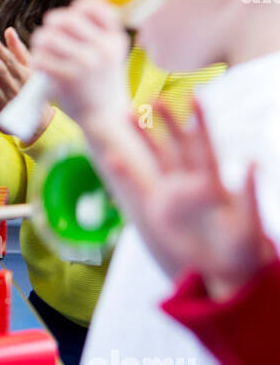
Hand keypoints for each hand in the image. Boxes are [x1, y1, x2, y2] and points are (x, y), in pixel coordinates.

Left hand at [0, 27, 53, 143]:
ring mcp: (6, 103)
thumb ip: (17, 50)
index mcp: (22, 76)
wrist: (39, 123)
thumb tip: (9, 30)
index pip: (10, 61)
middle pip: (1, 73)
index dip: (0, 51)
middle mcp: (14, 88)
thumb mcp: (29, 70)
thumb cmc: (32, 90)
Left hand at [30, 0, 130, 140]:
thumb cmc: (102, 83)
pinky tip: (43, 69)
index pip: (91, 7)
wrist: (105, 118)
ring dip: (39, 44)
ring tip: (43, 53)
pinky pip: (40, 58)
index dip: (75, 9)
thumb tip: (72, 10)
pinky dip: (37, 62)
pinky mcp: (68, 78)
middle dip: (50, 25)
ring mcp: (86, 63)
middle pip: (64, 20)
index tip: (71, 19)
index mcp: (115, 38)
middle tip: (47, 37)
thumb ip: (98, 33)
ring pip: (47, 37)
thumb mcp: (111, 54)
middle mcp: (103, 48)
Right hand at [103, 100, 275, 294]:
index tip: (194, 96)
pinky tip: (110, 155)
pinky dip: (125, 171)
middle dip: (166, 120)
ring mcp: (172, 192)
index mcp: (214, 182)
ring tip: (128, 112)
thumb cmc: (243, 246)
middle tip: (154, 97)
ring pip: (156, 157)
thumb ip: (250, 196)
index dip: (200, 121)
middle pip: (177, 144)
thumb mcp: (250, 223)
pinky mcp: (158, 208)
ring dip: (144, 136)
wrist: (227, 268)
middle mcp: (191, 181)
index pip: (204, 146)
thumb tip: (255, 163)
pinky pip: (138, 186)